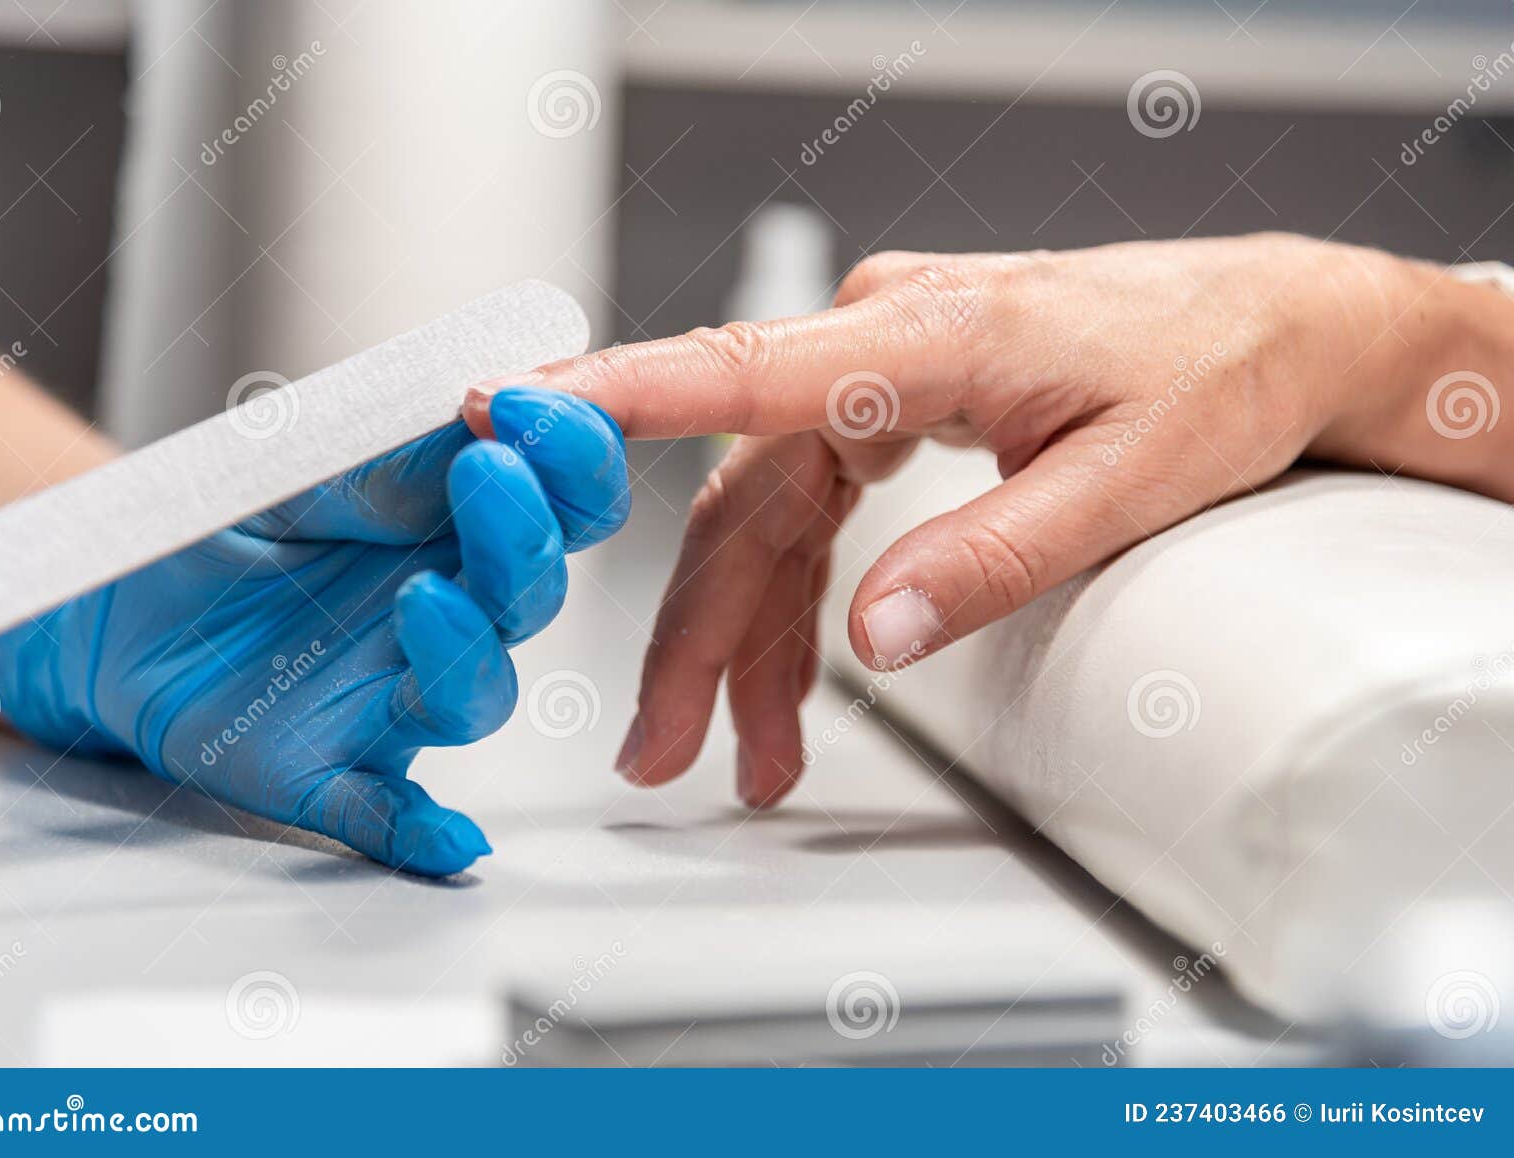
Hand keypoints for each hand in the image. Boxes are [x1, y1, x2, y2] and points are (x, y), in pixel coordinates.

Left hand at [0, 388, 628, 875]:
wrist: (117, 606)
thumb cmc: (221, 530)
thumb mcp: (296, 467)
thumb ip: (383, 461)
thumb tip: (471, 428)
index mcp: (460, 528)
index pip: (563, 495)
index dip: (569, 455)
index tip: (521, 403)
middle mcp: (451, 617)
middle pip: (531, 593)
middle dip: (524, 536)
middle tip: (488, 470)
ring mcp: (393, 698)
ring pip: (475, 695)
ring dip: (467, 652)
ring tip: (420, 598)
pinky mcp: (329, 771)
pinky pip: (382, 812)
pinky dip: (418, 830)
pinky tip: (448, 840)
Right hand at [464, 233, 1513, 806]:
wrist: (1275, 324)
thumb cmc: (1214, 371)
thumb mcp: (1124, 483)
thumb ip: (991, 559)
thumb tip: (876, 635)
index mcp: (928, 338)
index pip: (746, 372)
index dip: (620, 400)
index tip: (517, 415)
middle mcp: (881, 340)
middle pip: (747, 495)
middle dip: (699, 628)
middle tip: (662, 741)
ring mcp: (880, 368)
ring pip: (769, 514)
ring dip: (748, 639)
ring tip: (739, 753)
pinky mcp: (892, 400)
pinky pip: (813, 508)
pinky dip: (799, 599)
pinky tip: (790, 682)